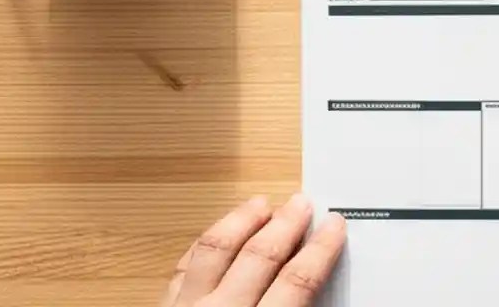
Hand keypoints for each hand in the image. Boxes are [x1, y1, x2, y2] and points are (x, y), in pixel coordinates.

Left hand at [162, 194, 346, 306]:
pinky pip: (183, 266)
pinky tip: (216, 234)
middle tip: (301, 202)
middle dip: (286, 224)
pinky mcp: (165, 305)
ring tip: (260, 203)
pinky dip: (203, 245)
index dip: (320, 250)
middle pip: (259, 256)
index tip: (334, 227)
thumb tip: (319, 286)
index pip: (297, 281)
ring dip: (241, 222)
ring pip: (215, 250)